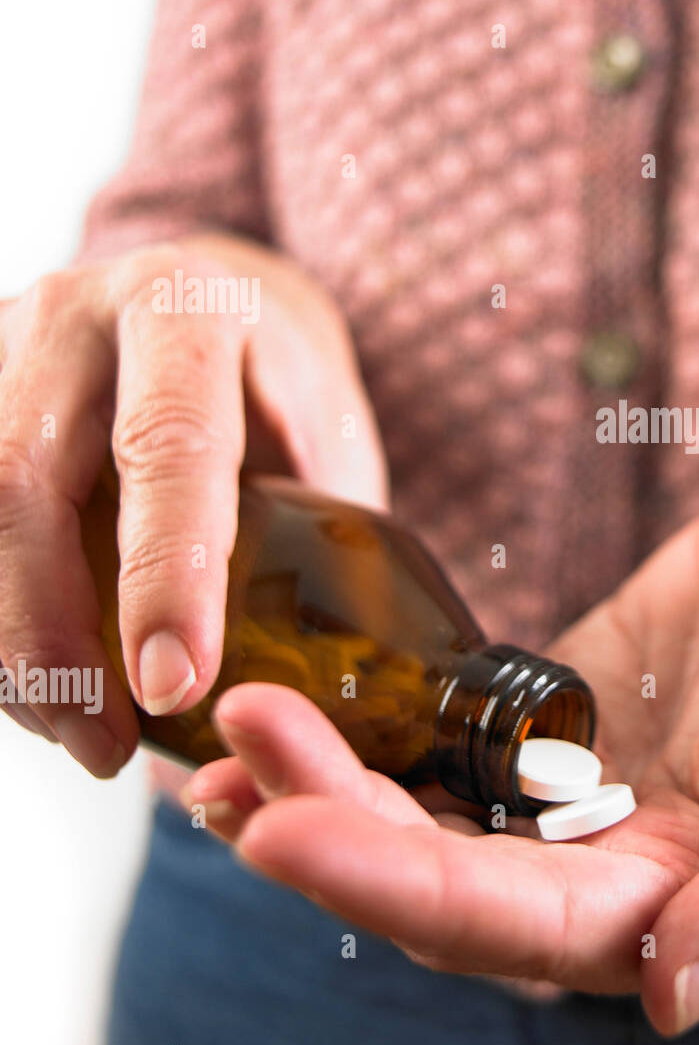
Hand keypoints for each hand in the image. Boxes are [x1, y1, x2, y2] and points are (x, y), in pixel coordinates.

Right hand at [0, 236, 387, 772]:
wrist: (206, 300)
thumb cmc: (277, 384)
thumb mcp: (322, 431)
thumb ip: (313, 528)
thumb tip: (301, 686)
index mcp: (190, 312)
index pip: (168, 446)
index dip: (166, 575)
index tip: (175, 687)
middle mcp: (75, 317)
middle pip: (23, 484)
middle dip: (53, 638)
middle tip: (108, 744)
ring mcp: (0, 352)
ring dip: (10, 648)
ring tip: (79, 734)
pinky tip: (37, 685)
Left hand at [187, 468, 698, 1033]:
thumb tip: (676, 995)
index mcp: (684, 901)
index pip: (520, 926)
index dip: (398, 888)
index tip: (280, 829)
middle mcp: (613, 871)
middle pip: (445, 883)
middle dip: (334, 828)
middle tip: (241, 750)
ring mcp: (572, 799)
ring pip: (427, 824)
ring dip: (324, 790)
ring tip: (234, 734)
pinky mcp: (546, 727)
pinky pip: (442, 746)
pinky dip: (367, 739)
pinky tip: (292, 711)